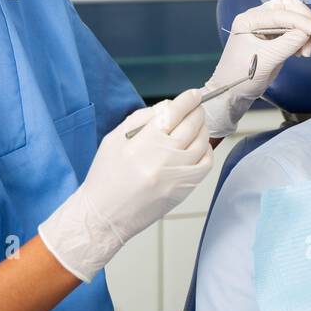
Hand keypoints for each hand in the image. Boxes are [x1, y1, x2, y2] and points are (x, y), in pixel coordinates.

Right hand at [38, 89, 212, 282]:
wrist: (105, 216)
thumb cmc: (106, 176)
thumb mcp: (114, 139)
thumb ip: (142, 118)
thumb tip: (168, 106)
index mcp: (144, 142)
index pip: (174, 112)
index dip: (188, 100)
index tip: (193, 95)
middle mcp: (164, 157)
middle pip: (192, 125)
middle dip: (196, 112)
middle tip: (196, 108)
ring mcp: (177, 174)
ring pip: (201, 143)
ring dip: (202, 129)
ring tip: (196, 126)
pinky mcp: (184, 190)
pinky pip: (205, 165)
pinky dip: (206, 151)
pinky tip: (198, 147)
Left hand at [202, 0, 310, 137]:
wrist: (232, 93)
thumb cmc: (240, 77)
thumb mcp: (266, 59)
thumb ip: (288, 43)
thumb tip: (308, 33)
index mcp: (249, 19)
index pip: (282, 13)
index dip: (302, 21)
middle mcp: (257, 19)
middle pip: (288, 6)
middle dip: (304, 20)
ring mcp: (265, 27)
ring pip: (293, 17)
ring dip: (304, 30)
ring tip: (305, 51)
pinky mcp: (273, 38)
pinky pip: (292, 30)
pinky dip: (301, 38)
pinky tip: (301, 52)